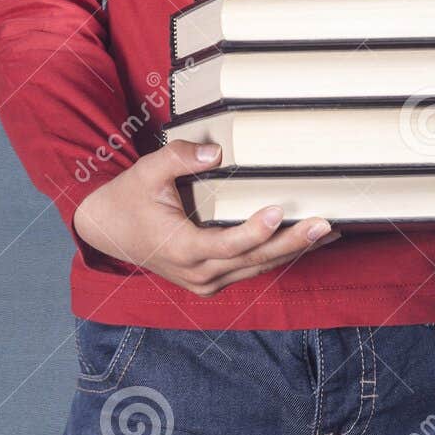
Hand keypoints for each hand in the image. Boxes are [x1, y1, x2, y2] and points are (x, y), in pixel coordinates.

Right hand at [72, 140, 341, 294]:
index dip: (255, 231)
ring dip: (292, 251)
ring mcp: (206, 280)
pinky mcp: (211, 278)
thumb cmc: (128, 198)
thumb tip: (216, 153)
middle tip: (324, 225)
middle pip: (253, 260)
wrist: (107, 230)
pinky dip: (276, 254)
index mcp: (181, 249)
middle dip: (291, 243)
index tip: (279, 211)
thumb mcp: (147, 170)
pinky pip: (249, 268)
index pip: (227, 244)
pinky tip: (302, 241)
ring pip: (256, 268)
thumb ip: (180, 158)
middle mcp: (198, 273)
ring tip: (327, 233)